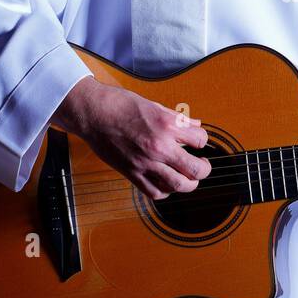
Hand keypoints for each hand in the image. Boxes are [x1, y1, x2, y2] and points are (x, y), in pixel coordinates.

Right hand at [50, 77, 210, 200]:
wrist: (93, 113)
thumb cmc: (121, 105)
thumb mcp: (155, 105)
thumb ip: (177, 118)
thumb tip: (194, 125)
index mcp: (168, 125)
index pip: (200, 139)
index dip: (202, 140)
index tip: (197, 141)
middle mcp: (159, 146)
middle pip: (195, 169)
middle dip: (204, 169)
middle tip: (202, 166)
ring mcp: (146, 162)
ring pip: (179, 185)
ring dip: (189, 184)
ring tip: (189, 179)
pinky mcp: (132, 173)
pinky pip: (155, 192)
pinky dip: (165, 191)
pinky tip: (166, 184)